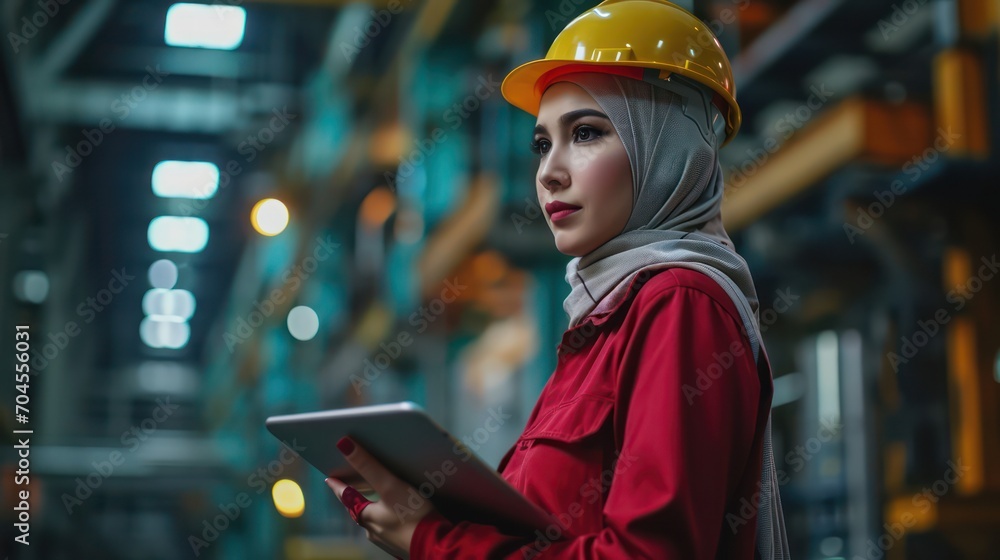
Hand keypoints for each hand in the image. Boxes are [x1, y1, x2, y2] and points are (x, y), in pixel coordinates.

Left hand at [327, 436, 436, 558]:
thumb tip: (343, 446)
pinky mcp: (403, 544)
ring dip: (375, 510)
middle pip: (360, 510)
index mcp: (366, 516)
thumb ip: (368, 466)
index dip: (338, 486)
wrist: (436, 545)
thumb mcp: (390, 485)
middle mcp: (373, 531)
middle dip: (357, 498)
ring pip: (376, 520)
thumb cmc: (413, 515)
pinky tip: (399, 516)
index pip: (346, 497)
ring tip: (378, 500)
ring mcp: (388, 539)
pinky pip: (391, 528)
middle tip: (353, 488)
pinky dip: (391, 519)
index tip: (329, 479)